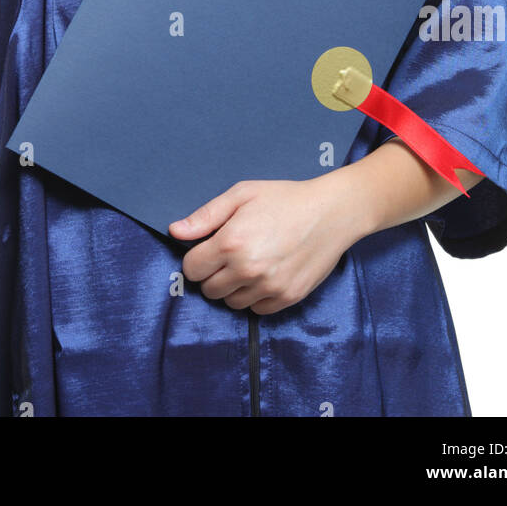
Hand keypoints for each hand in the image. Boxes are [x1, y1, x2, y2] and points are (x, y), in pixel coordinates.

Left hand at [169, 176, 364, 315]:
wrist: (331, 212)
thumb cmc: (284, 198)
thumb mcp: (242, 194)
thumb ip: (205, 216)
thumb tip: (175, 231)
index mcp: (231, 242)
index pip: (192, 268)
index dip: (196, 258)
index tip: (208, 249)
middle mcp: (247, 269)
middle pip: (209, 289)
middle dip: (213, 274)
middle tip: (229, 256)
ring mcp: (268, 286)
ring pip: (231, 302)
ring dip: (233, 287)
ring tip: (249, 264)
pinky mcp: (287, 298)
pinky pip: (256, 310)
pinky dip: (254, 297)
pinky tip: (264, 275)